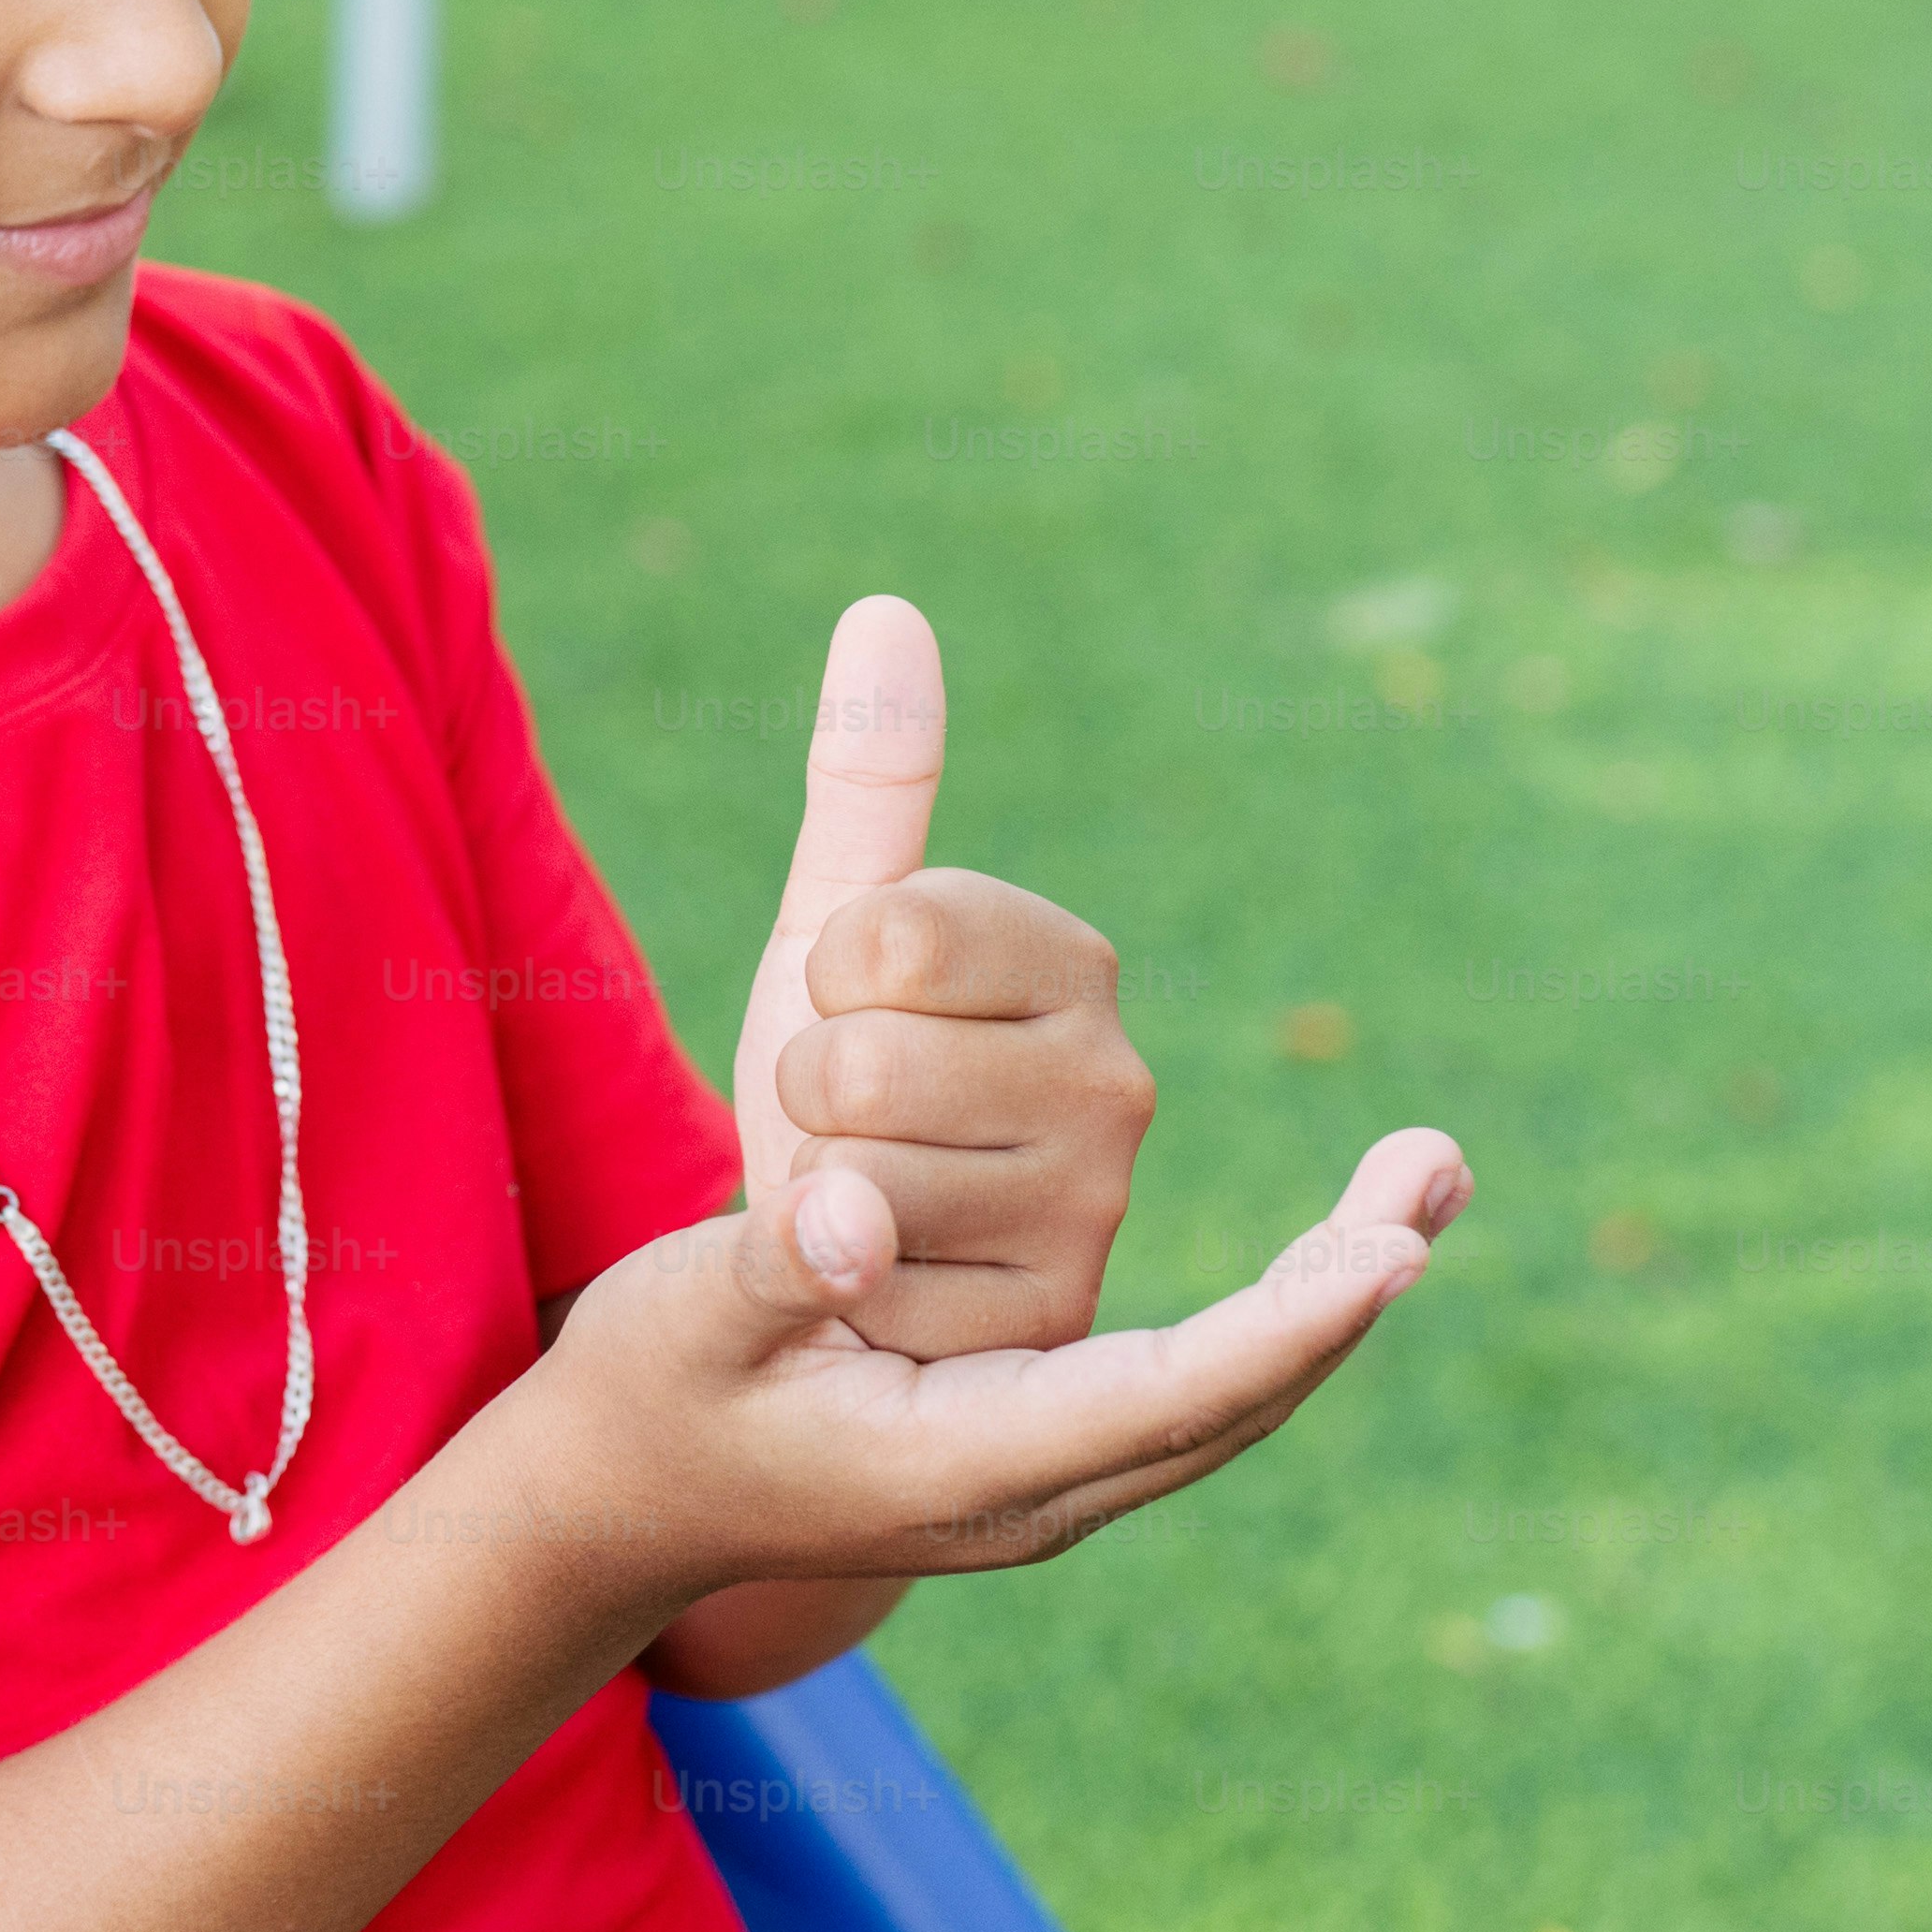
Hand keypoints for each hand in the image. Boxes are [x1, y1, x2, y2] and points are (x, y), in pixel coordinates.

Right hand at [526, 1115, 1470, 1597]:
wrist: (619, 1503)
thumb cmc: (646, 1397)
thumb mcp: (680, 1317)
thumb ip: (770, 1267)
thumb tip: (851, 1218)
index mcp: (960, 1469)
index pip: (1164, 1395)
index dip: (1283, 1325)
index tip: (1391, 1253)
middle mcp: (1032, 1494)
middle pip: (1235, 1401)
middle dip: (1347, 1288)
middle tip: (1437, 1167)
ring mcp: (1047, 1483)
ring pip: (1230, 1397)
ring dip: (1330, 1293)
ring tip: (1423, 1178)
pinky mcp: (1044, 1449)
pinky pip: (1195, 1386)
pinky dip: (1275, 1314)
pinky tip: (1328, 1249)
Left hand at [728, 596, 1159, 1355]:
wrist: (833, 1271)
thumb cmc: (838, 1092)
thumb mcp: (830, 939)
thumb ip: (869, 780)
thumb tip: (883, 607)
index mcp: (1072, 959)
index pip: (881, 931)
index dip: (822, 976)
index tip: (860, 1015)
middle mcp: (1118, 1077)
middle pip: (856, 1057)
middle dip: (813, 1093)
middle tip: (857, 1133)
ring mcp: (1093, 1206)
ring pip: (854, 1175)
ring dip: (822, 1193)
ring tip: (874, 1209)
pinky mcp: (1047, 1323)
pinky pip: (862, 1280)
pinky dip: (840, 1287)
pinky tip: (885, 1291)